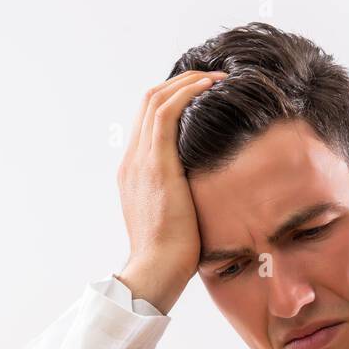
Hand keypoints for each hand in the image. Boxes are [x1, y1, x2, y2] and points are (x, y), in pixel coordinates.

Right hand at [115, 70, 226, 313]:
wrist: (157, 270)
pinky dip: (188, 92)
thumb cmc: (173, 255)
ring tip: (217, 78)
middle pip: (149, 102)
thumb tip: (208, 196)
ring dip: (188, 81)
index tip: (201, 95)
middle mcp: (132, 161)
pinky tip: (211, 87)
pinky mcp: (156, 164)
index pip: (148, 121)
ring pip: (157, 100)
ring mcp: (141, 161)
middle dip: (180, 83)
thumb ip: (183, 198)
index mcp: (134, 173)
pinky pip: (168, 112)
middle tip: (212, 79)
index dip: (173, 99)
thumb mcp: (176, 218)